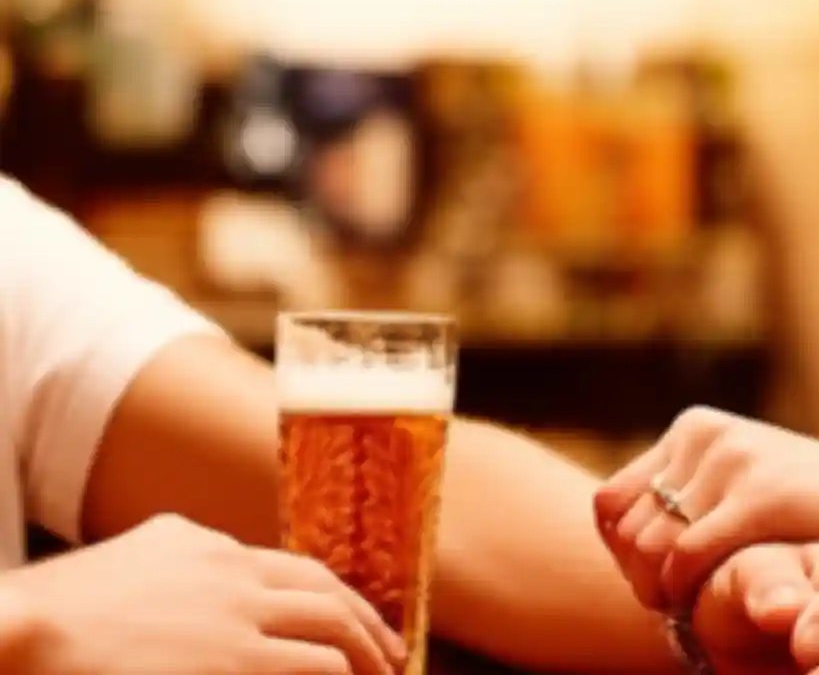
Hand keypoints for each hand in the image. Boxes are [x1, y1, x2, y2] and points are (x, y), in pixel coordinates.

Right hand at [1, 514, 403, 674]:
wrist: (17, 629)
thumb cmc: (56, 608)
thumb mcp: (130, 559)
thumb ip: (179, 557)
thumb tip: (211, 552)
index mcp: (207, 545)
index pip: (295, 569)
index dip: (335, 598)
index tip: (357, 620)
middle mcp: (232, 572)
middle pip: (327, 594)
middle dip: (368, 625)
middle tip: (392, 653)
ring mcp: (236, 617)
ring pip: (332, 630)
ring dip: (366, 657)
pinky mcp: (234, 663)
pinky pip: (316, 668)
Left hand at [596, 407, 818, 609]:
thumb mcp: (743, 489)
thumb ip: (687, 497)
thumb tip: (608, 524)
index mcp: (696, 428)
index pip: (611, 502)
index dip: (619, 554)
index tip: (650, 586)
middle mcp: (706, 435)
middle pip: (623, 529)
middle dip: (636, 577)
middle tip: (667, 607)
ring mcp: (733, 461)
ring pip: (647, 546)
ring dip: (657, 589)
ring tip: (686, 610)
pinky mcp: (761, 496)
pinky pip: (686, 556)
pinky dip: (684, 591)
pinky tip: (703, 607)